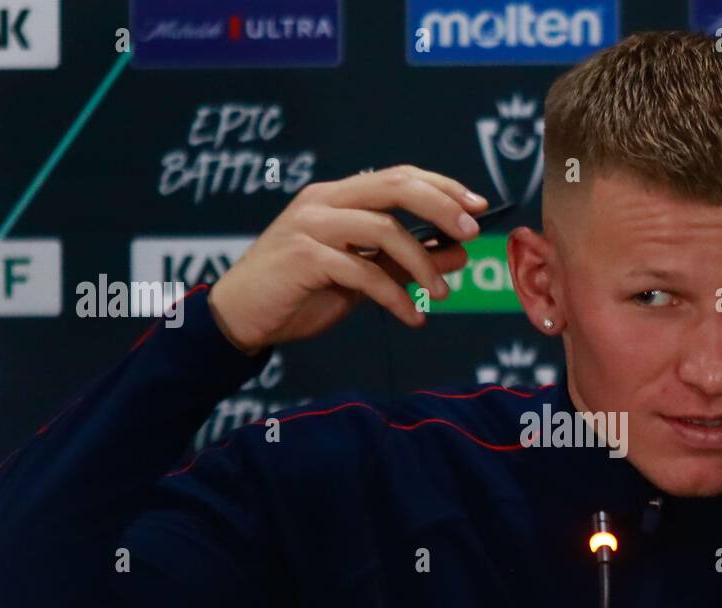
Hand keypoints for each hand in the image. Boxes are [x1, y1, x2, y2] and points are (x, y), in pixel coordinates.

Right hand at [206, 165, 487, 353]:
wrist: (242, 317)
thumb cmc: (301, 292)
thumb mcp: (363, 276)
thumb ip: (404, 261)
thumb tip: (459, 252)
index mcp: (338, 196)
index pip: (399, 176)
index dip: (442, 187)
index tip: (478, 206)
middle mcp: (324, 201)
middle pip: (395, 187)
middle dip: (441, 206)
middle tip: (472, 232)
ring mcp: (311, 225)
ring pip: (384, 230)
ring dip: (423, 263)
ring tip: (443, 294)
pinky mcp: (304, 257)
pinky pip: (364, 272)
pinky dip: (396, 297)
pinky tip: (412, 317)